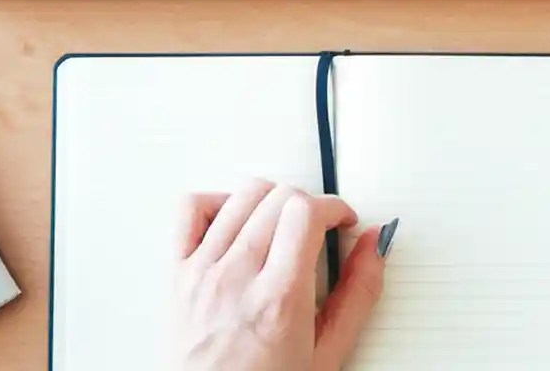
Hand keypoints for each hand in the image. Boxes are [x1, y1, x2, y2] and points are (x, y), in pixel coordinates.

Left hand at [171, 179, 393, 370]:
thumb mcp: (328, 353)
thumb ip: (359, 294)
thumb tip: (372, 245)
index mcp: (279, 299)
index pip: (306, 212)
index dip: (334, 207)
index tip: (341, 221)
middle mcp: (237, 278)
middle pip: (279, 198)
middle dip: (309, 204)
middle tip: (318, 228)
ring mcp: (203, 272)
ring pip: (241, 196)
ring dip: (271, 199)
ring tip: (282, 223)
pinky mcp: (177, 273)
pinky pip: (191, 209)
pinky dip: (218, 202)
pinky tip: (237, 221)